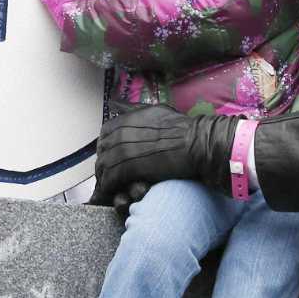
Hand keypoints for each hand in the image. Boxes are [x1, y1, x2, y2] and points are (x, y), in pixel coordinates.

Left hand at [89, 105, 236, 204]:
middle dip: (104, 162)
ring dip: (105, 177)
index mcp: (129, 118)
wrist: (197, 144)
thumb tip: (124, 106)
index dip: (106, 145)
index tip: (110, 154)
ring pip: (103, 166)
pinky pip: (110, 179)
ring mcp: (124, 149)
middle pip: (102, 150)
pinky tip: (113, 192)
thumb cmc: (185, 129)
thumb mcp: (159, 111)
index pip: (105, 132)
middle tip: (108, 172)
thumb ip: (139, 112)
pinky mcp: (128, 167)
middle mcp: (122, 131)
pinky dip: (109, 187)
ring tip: (109, 185)